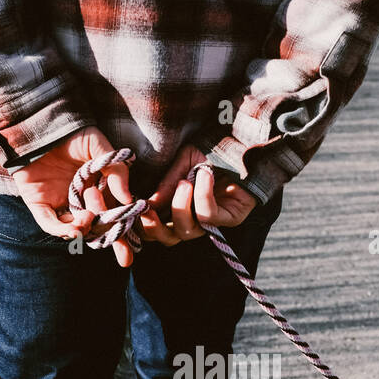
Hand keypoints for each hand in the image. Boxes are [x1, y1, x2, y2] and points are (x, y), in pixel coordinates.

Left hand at [11, 126, 137, 266]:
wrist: (40, 124)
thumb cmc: (72, 133)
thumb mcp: (100, 147)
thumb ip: (116, 170)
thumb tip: (128, 198)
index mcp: (98, 189)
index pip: (113, 216)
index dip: (123, 235)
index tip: (132, 252)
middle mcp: (80, 200)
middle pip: (97, 228)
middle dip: (108, 239)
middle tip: (118, 244)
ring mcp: (60, 204)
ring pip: (75, 229)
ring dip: (85, 230)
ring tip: (89, 218)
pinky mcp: (39, 204)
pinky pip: (50, 225)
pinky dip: (62, 230)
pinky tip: (73, 229)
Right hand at [139, 144, 257, 245]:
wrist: (245, 140)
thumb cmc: (213, 148)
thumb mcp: (183, 162)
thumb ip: (166, 183)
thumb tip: (147, 205)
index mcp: (180, 206)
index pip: (157, 228)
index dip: (143, 226)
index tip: (133, 210)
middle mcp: (195, 218)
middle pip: (169, 239)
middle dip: (154, 228)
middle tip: (147, 209)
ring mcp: (213, 221)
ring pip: (187, 231)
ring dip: (180, 206)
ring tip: (185, 181)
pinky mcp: (231, 218)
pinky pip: (208, 216)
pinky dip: (202, 195)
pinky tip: (205, 175)